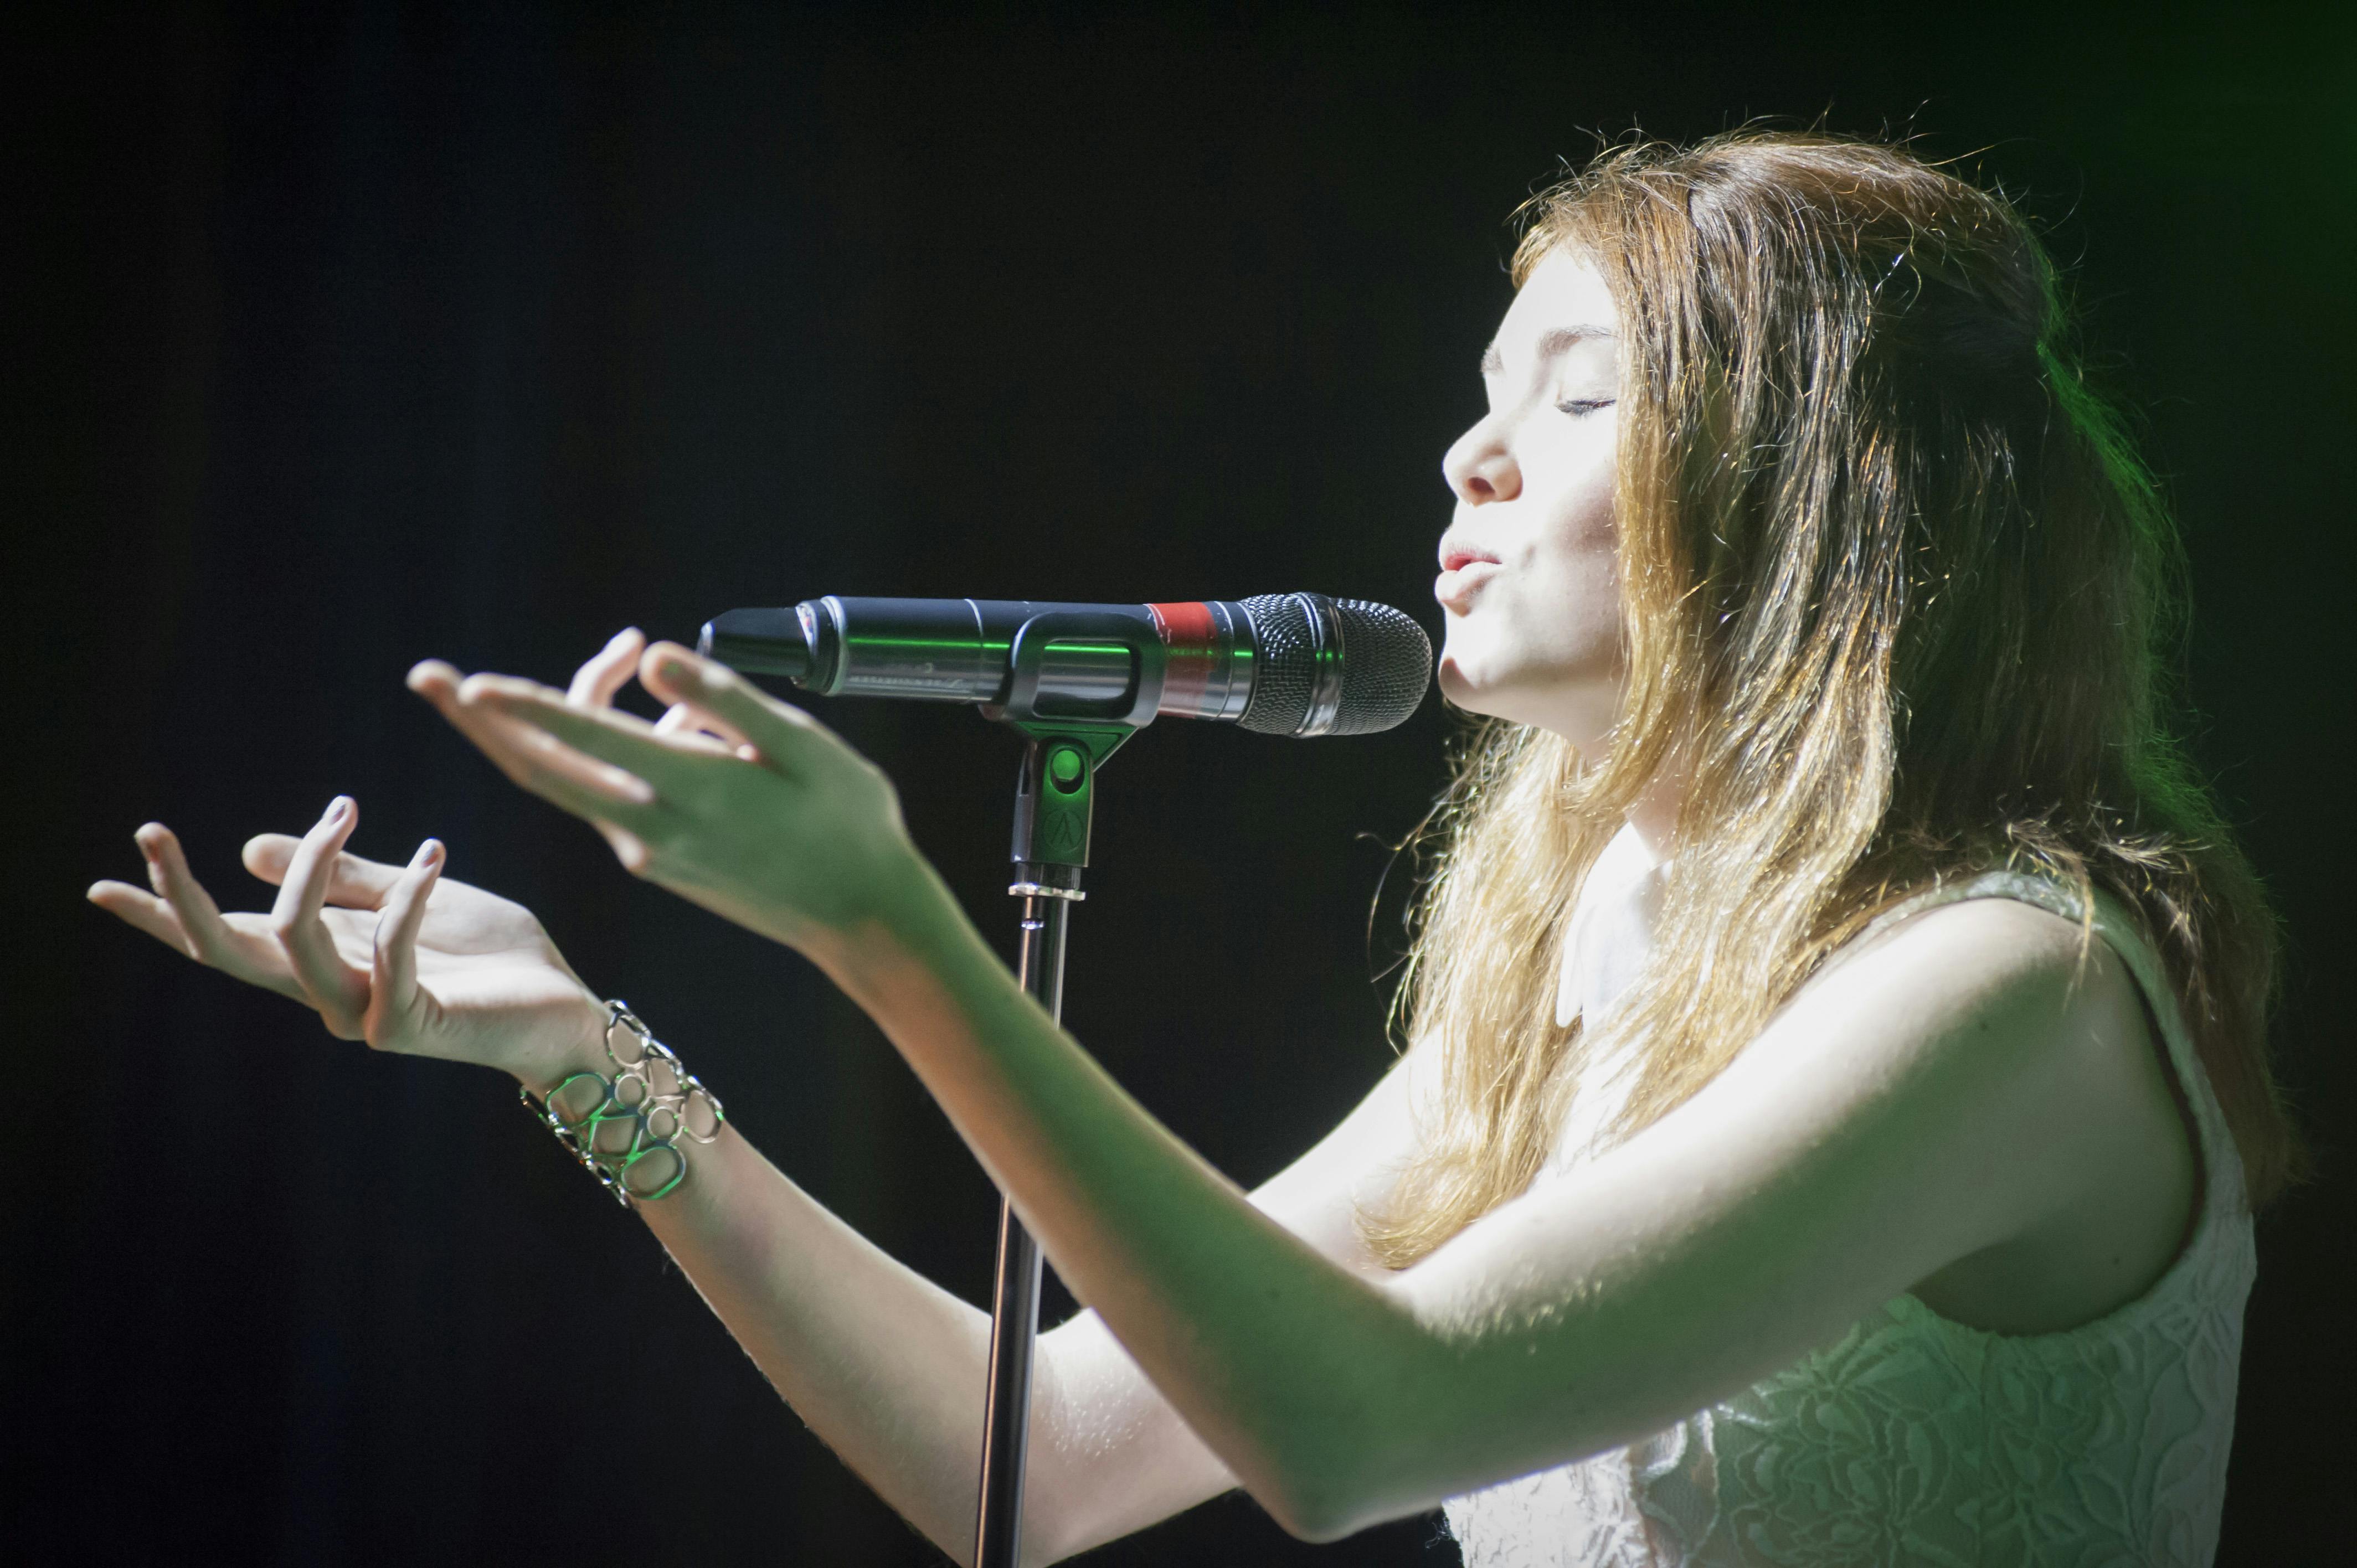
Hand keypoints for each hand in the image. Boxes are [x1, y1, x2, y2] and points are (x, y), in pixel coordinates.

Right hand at [79, 633, 710, 1089]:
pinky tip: (434, 855)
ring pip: (293, 939)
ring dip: (309, 865)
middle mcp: (328, 991)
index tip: (102, 884)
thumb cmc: (492, 954)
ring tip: (345, 809)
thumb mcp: (412, 894)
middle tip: (152, 829)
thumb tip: (253, 850)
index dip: (164, 913)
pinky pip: (383, 951)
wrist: (562, 1005)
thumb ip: (344, 877)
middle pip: (227, 949)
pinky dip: (402, 896)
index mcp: (324, 958)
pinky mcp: (408, 1023)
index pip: (226, 937)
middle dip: (180, 896)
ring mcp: (362, 1013)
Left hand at [406, 636, 933, 974]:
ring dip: (569, 715)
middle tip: (425, 676)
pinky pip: (614, 790)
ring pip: (578, 774)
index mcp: (687, 789)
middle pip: (539, 767)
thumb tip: (656, 660)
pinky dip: (615, 747)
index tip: (464, 682)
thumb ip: (724, 701)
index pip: (582, 740)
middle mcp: (649, 825)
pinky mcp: (655, 860)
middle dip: (477, 721)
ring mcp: (646, 849)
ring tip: (624, 656)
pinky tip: (678, 722)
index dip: (520, 706)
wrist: (862, 915)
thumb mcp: (801, 746)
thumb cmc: (848, 820)